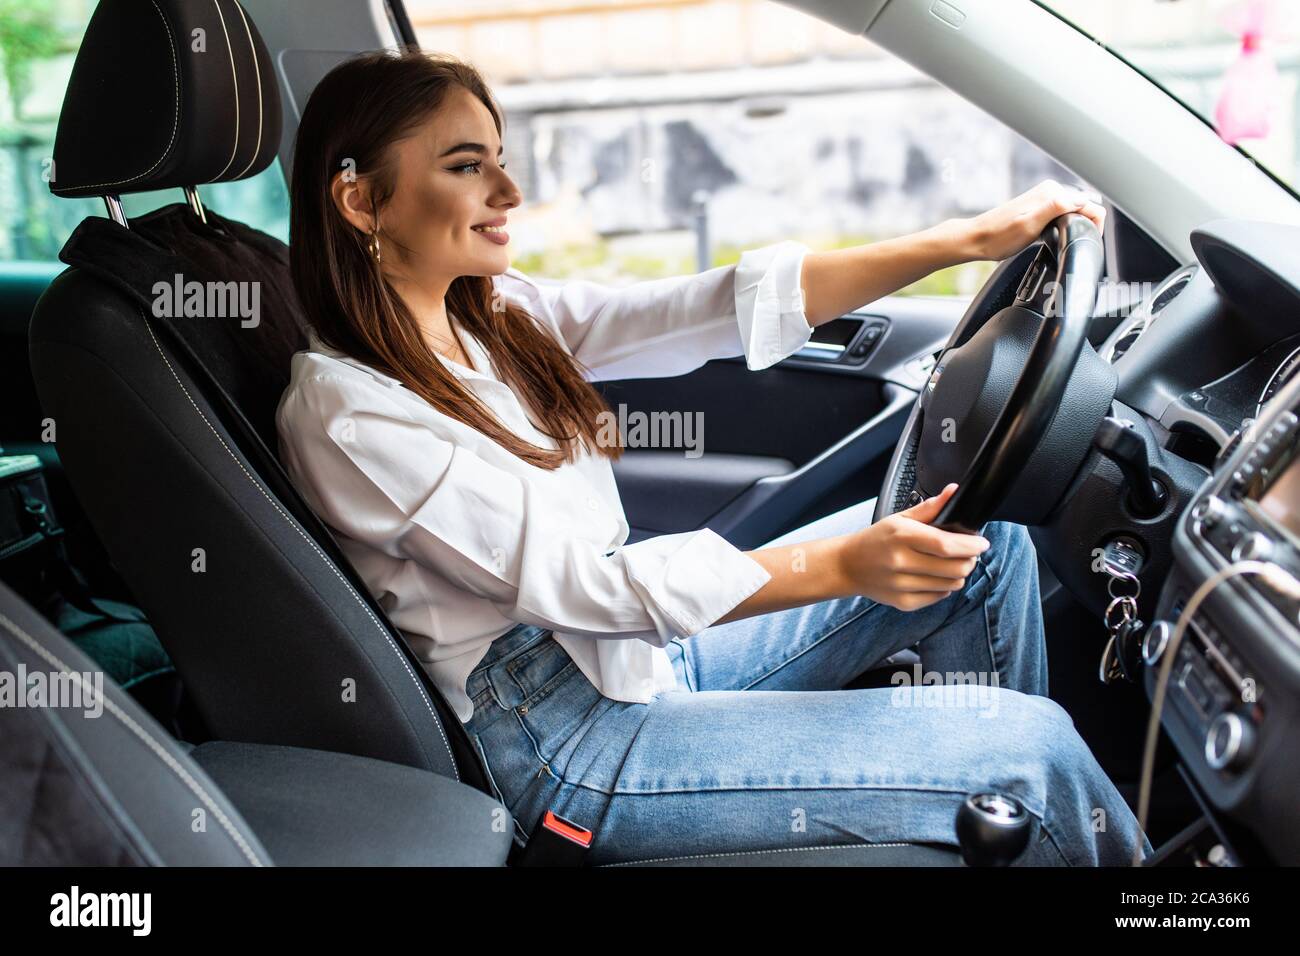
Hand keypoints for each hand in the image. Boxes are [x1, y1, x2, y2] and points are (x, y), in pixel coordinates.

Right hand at [838, 483, 989, 610]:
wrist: (848, 565)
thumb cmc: (875, 540)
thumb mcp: (899, 519)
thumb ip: (930, 507)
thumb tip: (953, 492)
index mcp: (901, 536)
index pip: (946, 545)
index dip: (970, 545)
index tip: (981, 543)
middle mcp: (901, 562)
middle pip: (954, 568)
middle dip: (969, 560)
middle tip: (968, 553)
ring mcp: (902, 585)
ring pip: (951, 584)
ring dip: (958, 574)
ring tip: (950, 564)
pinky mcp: (903, 602)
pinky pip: (938, 597)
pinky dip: (944, 587)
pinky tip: (935, 576)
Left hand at [960, 179, 1106, 262]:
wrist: (977, 240)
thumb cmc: (999, 236)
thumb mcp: (1031, 224)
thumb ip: (1057, 208)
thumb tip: (1081, 200)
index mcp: (1053, 192)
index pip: (1091, 205)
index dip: (1095, 226)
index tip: (1085, 243)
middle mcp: (1051, 191)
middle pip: (1085, 209)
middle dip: (1085, 226)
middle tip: (1071, 246)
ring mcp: (1045, 199)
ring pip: (1075, 213)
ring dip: (1075, 227)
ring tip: (1063, 243)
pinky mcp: (1039, 208)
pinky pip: (1063, 216)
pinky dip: (1064, 227)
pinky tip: (1053, 238)